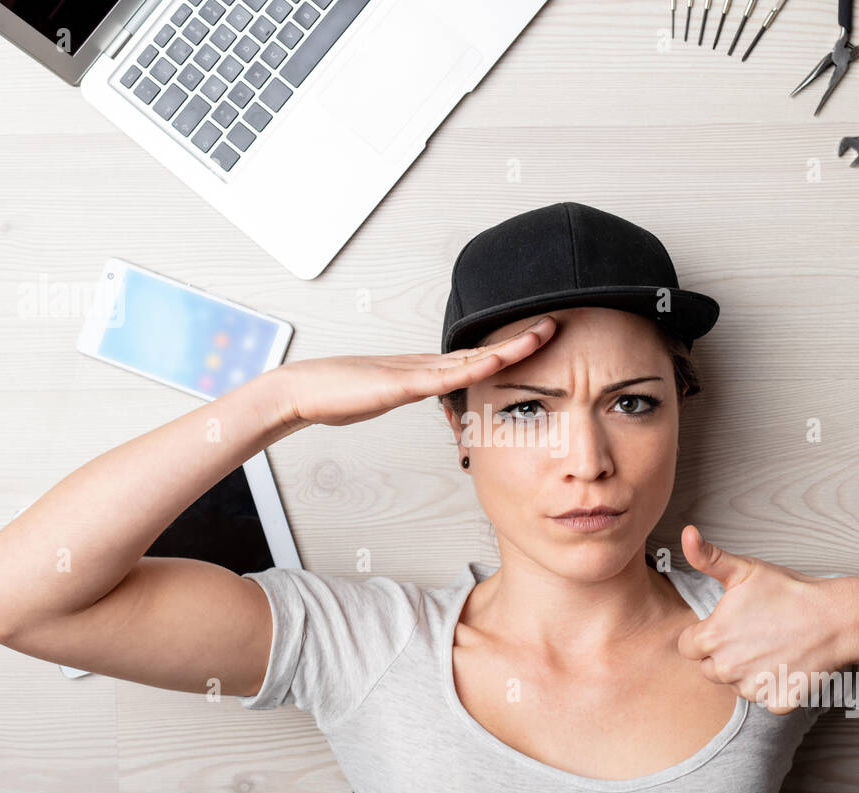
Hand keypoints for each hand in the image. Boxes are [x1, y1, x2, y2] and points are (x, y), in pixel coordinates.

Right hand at [280, 314, 555, 427]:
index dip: (510, 348)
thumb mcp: (386, 397)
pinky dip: (474, 368)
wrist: (303, 392)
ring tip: (542, 334)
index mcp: (424, 370)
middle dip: (522, 339)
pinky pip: (444, 377)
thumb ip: (410, 395)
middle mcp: (425, 365)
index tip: (538, 340)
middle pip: (483, 351)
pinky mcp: (400, 384)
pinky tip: (497, 361)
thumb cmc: (338, 396)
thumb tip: (433, 401)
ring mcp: (414, 372)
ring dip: (509, 347)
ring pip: (472, 358)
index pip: (477, 359)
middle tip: (555, 324)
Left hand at [675, 524, 858, 713]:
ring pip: (736, 685)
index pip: (688, 646)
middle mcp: (726, 668)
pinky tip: (787, 663)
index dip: (705, 634)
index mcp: (711, 638)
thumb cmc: (788, 591)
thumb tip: (687, 533)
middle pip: (709, 669)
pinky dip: (774, 686)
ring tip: (771, 646)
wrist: (836, 617)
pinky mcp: (777, 702)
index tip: (727, 625)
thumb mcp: (744, 569)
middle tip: (752, 634)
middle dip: (723, 654)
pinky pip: (765, 699)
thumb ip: (707, 557)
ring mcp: (753, 689)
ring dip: (747, 671)